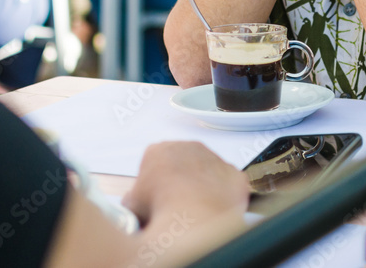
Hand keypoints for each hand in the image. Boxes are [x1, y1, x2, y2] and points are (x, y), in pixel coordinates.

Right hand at [122, 142, 248, 224]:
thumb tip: (133, 204)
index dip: (154, 181)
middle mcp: (188, 148)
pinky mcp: (233, 174)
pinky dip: (223, 195)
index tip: (156, 196)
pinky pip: (228, 184)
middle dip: (180, 179)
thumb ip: (131, 199)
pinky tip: (215, 210)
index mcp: (159, 150)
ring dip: (203, 185)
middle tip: (177, 203)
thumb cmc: (162, 207)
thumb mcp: (132, 205)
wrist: (193, 218)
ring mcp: (214, 159)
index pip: (154, 161)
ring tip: (196, 209)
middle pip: (183, 162)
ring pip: (208, 171)